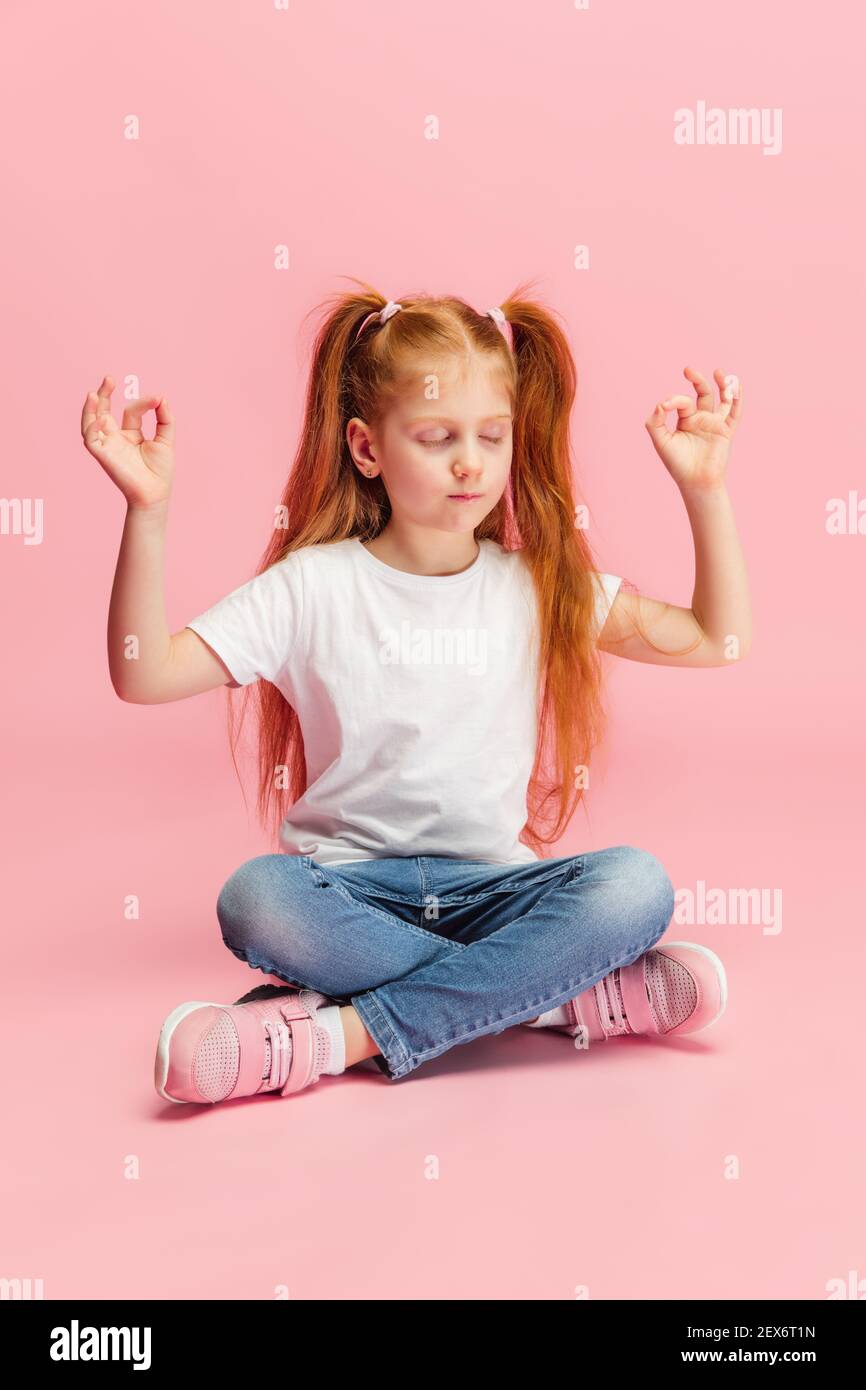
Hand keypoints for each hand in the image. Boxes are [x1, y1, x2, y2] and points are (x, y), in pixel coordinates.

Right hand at [80, 375, 174, 509]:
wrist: (156, 493)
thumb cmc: (161, 471)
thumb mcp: (166, 438)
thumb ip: (165, 418)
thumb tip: (161, 397)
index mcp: (130, 434)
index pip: (131, 411)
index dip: (143, 403)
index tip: (157, 400)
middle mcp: (116, 438)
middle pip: (103, 411)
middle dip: (103, 394)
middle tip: (109, 378)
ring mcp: (108, 446)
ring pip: (90, 423)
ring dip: (90, 408)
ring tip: (93, 393)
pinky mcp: (103, 456)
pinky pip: (90, 439)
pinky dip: (92, 427)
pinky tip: (100, 417)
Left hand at [645, 366, 742, 492]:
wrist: (696, 481)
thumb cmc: (677, 464)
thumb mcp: (661, 442)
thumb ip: (655, 423)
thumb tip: (660, 404)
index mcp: (686, 420)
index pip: (682, 402)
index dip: (674, 400)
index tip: (666, 405)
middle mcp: (701, 419)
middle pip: (703, 394)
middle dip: (697, 381)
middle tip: (687, 370)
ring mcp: (715, 424)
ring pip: (722, 400)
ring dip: (722, 385)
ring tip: (719, 372)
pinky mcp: (726, 431)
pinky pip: (734, 414)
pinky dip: (738, 400)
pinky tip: (737, 386)